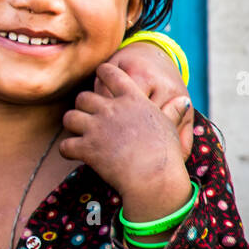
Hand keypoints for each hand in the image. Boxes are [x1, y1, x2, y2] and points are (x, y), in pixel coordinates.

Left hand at [60, 63, 193, 222]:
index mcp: (132, 100)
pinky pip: (65, 145)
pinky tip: (73, 153)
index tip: (100, 73)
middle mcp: (110, 110)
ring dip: (72, 124)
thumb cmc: (166, 152)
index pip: (112, 74)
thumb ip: (173, 111)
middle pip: (83, 97)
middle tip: (87, 115)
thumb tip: (184, 100)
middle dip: (83, 105)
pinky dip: (67, 150)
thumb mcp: (170, 126)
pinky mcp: (86, 148)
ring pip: (69, 117)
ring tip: (77, 132)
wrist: (153, 176)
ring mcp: (96, 128)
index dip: (103, 72)